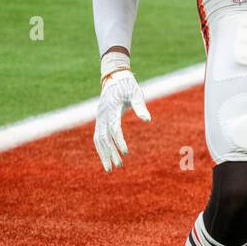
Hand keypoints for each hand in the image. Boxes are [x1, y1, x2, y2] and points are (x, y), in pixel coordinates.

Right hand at [93, 55, 150, 171]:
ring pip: (98, 139)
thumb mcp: (136, 94)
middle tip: (118, 166)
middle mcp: (102, 115)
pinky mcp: (100, 119)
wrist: (114, 77)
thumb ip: (140, 107)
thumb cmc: (128, 86)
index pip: (114, 129)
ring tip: (110, 168)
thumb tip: (148, 120)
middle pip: (103, 137)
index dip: (118, 141)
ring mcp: (99, 118)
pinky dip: (101, 147)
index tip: (125, 152)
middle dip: (109, 153)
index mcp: (111, 109)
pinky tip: (106, 157)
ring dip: (103, 154)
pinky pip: (98, 136)